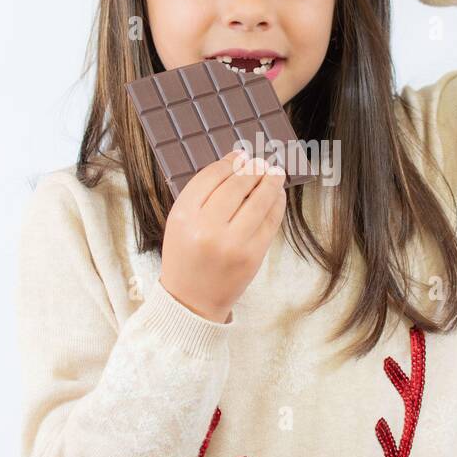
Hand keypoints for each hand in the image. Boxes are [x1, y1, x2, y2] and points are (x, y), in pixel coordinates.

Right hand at [159, 150, 287, 323]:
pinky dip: (277, 205)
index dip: (229, 162)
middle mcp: (207, 229)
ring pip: (258, 201)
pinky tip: (277, 196)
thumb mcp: (179, 223)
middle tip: (261, 162)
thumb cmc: (185, 257)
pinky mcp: (252, 256)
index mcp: (184, 216)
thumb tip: (236, 164)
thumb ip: (201, 195)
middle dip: (253, 169)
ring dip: (270, 182)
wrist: (191, 300)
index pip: (211, 177)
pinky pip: (270, 222)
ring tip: (275, 173)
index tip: (240, 155)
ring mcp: (233, 243)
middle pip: (237, 185)